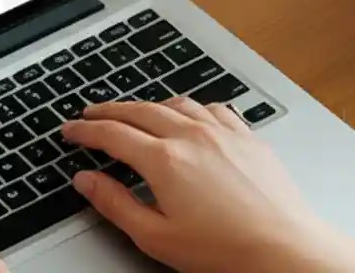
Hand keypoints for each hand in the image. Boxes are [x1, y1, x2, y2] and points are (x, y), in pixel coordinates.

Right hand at [63, 98, 354, 272]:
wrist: (283, 248)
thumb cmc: (225, 250)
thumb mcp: (156, 236)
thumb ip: (115, 204)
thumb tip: (86, 181)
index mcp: (165, 160)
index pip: (112, 134)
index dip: (86, 130)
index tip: (71, 130)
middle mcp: (193, 135)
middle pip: (140, 110)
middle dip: (110, 110)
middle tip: (91, 114)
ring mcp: (223, 131)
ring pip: (176, 103)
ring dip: (149, 105)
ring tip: (135, 113)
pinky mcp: (247, 137)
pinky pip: (212, 108)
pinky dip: (190, 108)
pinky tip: (189, 116)